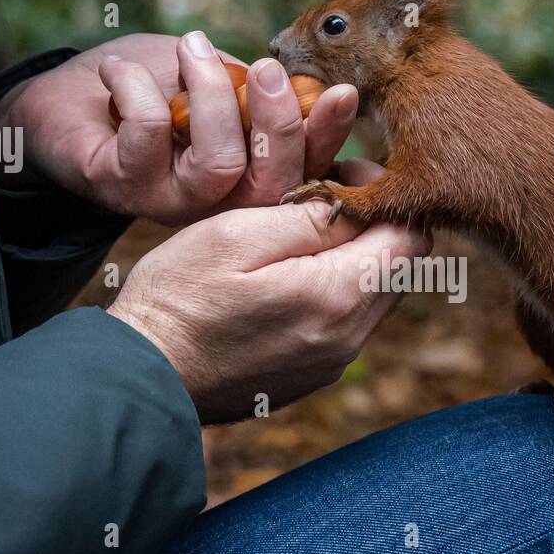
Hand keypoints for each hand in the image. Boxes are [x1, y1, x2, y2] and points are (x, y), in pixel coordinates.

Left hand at [0, 32, 357, 224]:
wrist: (61, 101)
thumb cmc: (147, 85)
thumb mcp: (210, 77)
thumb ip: (252, 89)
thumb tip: (303, 86)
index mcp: (248, 178)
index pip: (305, 171)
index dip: (328, 138)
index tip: (342, 93)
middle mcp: (216, 204)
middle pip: (273, 185)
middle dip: (279, 123)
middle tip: (265, 68)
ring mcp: (170, 202)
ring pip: (218, 168)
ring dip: (212, 97)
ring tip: (191, 49)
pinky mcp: (121, 189)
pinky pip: (149, 134)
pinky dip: (138, 87)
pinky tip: (117, 72)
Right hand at [107, 161, 429, 420]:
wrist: (142, 378)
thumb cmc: (180, 299)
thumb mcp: (238, 235)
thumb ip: (309, 218)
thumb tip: (357, 204)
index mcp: (338, 296)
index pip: (412, 238)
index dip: (383, 196)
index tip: (341, 175)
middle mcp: (349, 337)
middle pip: (400, 268)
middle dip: (371, 226)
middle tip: (318, 199)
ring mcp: (333, 362)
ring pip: (374, 295)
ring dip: (351, 260)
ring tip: (295, 237)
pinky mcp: (313, 374)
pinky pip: (345, 323)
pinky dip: (331, 293)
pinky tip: (283, 279)